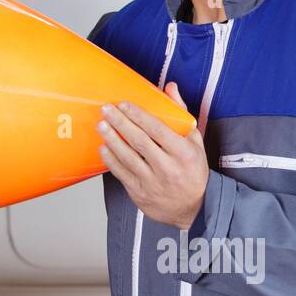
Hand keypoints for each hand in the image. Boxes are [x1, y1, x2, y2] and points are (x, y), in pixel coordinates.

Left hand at [97, 82, 207, 230]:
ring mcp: (153, 182)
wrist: (193, 208)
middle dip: (120, 123)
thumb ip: (181, 114)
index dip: (138, 115)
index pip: (158, 130)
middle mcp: (168, 168)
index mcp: (184, 153)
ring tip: (101, 124)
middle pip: (140, 141)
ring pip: (128, 157)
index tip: (124, 104)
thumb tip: (170, 87)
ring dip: (112, 139)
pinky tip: (104, 147)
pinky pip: (121, 173)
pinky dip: (111, 159)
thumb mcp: (194, 142)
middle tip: (106, 109)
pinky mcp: (140, 193)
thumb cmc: (192, 170)